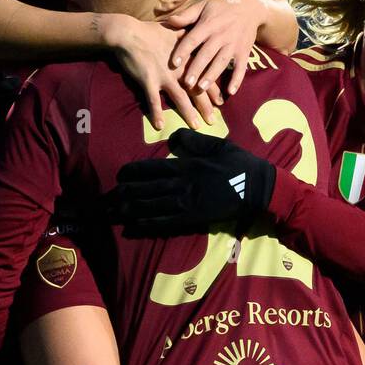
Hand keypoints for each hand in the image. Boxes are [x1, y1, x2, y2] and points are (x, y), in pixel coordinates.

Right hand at [102, 15, 215, 130]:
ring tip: (196, 126)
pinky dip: (156, 113)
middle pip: (196, 90)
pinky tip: (159, 126)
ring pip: (180, 98)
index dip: (214, 90)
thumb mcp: (177, 30)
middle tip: (213, 120)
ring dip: (188, 113)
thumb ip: (191, 36)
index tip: (221, 102)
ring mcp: (164, 76)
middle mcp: (179, 69)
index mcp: (187, 58)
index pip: (205, 76)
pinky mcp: (148, 81)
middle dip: (206, 106)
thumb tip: (202, 34)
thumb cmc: (151, 31)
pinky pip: (153, 100)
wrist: (128, 33)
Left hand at [111, 129, 275, 234]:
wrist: (256, 188)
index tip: (120, 175)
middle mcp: (181, 185)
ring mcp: (185, 203)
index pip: (151, 169)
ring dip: (129, 210)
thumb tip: (174, 138)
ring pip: (150, 207)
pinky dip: (146, 225)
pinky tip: (133, 226)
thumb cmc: (238, 164)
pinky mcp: (192, 219)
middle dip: (124, 194)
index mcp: (185, 166)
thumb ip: (194, 140)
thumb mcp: (217, 144)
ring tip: (114, 212)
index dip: (132, 173)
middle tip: (108, 198)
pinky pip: (164, 223)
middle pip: (145, 190)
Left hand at [166, 0, 266, 98]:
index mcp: (208, 24)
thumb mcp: (204, 6)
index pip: (193, 39)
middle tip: (186, 84)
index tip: (173, 63)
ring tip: (202, 88)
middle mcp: (221, 35)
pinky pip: (241, 67)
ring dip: (212, 76)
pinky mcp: (244, 51)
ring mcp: (234, 44)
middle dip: (196, 69)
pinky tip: (230, 91)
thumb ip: (187, 15)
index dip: (183, 51)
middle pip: (206, 54)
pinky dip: (237, 79)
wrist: (251, 6)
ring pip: (221, 62)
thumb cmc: (222, 6)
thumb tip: (169, 21)